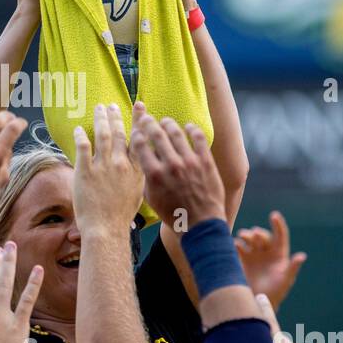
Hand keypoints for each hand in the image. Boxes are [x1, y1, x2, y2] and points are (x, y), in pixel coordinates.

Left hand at [72, 103, 143, 234]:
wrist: (106, 229)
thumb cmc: (120, 216)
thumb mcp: (136, 193)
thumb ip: (135, 176)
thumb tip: (133, 166)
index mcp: (136, 170)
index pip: (138, 139)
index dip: (138, 122)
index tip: (140, 107)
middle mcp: (121, 164)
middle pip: (119, 134)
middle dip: (115, 116)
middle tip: (111, 105)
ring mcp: (103, 167)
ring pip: (102, 136)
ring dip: (100, 120)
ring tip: (98, 109)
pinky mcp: (86, 171)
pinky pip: (83, 147)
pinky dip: (81, 136)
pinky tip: (79, 128)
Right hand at [132, 101, 225, 228]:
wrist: (200, 224)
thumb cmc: (174, 214)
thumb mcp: (151, 199)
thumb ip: (147, 178)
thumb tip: (143, 162)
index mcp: (154, 175)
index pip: (140, 145)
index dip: (136, 134)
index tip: (136, 131)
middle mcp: (171, 165)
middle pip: (157, 134)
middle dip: (149, 123)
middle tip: (147, 118)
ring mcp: (189, 162)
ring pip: (177, 133)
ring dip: (169, 124)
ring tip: (165, 121)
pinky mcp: (205, 162)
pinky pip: (198, 138)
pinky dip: (192, 129)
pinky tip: (188, 126)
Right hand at [235, 211, 306, 310]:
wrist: (258, 302)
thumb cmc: (276, 292)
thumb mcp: (285, 280)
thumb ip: (292, 267)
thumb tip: (302, 256)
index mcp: (279, 254)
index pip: (280, 235)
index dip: (278, 225)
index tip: (274, 215)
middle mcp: (267, 252)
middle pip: (263, 236)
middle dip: (258, 233)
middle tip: (254, 234)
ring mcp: (254, 255)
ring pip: (250, 239)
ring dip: (247, 235)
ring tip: (243, 236)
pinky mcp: (242, 259)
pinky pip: (239, 247)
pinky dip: (237, 243)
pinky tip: (236, 244)